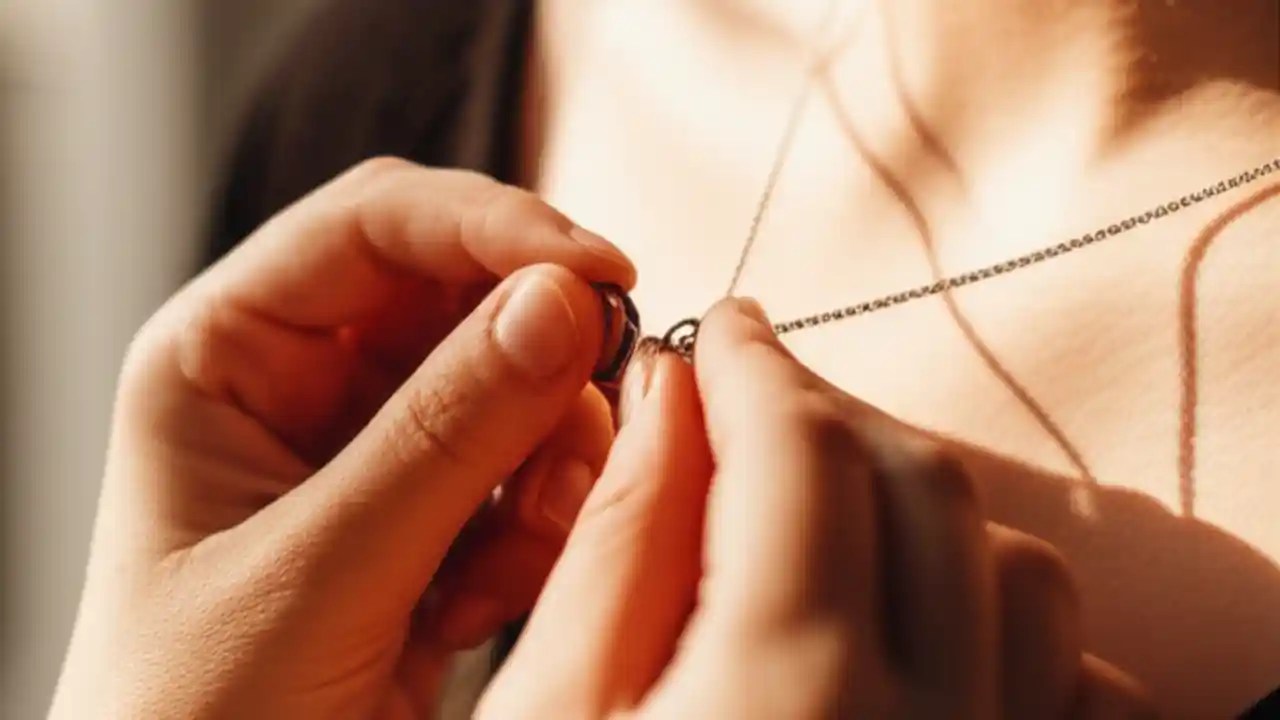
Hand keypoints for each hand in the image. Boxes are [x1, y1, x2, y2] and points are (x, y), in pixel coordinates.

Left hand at [50, 158, 634, 718]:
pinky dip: (539, 527)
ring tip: (508, 558)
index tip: (599, 272)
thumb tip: (560, 306)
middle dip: (540, 354)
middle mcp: (307, 384)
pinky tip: (477, 606)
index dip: (494, 226)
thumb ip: (439, 438)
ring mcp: (378, 451)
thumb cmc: (189, 719)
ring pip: (519, 385)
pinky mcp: (436, 517)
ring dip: (547, 460)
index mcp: (227, 355)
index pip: (373, 225)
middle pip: (464, 294)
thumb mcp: (311, 575)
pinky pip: (532, 471)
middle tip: (596, 409)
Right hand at [480, 299, 1155, 718]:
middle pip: (915, 484)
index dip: (753, 364)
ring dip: (916, 507)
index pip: (799, 447)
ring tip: (818, 511)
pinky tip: (912, 618)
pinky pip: (1059, 679)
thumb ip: (619, 545)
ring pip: (1011, 569)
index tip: (716, 333)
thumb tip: (668, 402)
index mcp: (786, 688)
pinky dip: (996, 615)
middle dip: (824, 418)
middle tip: (745, 413)